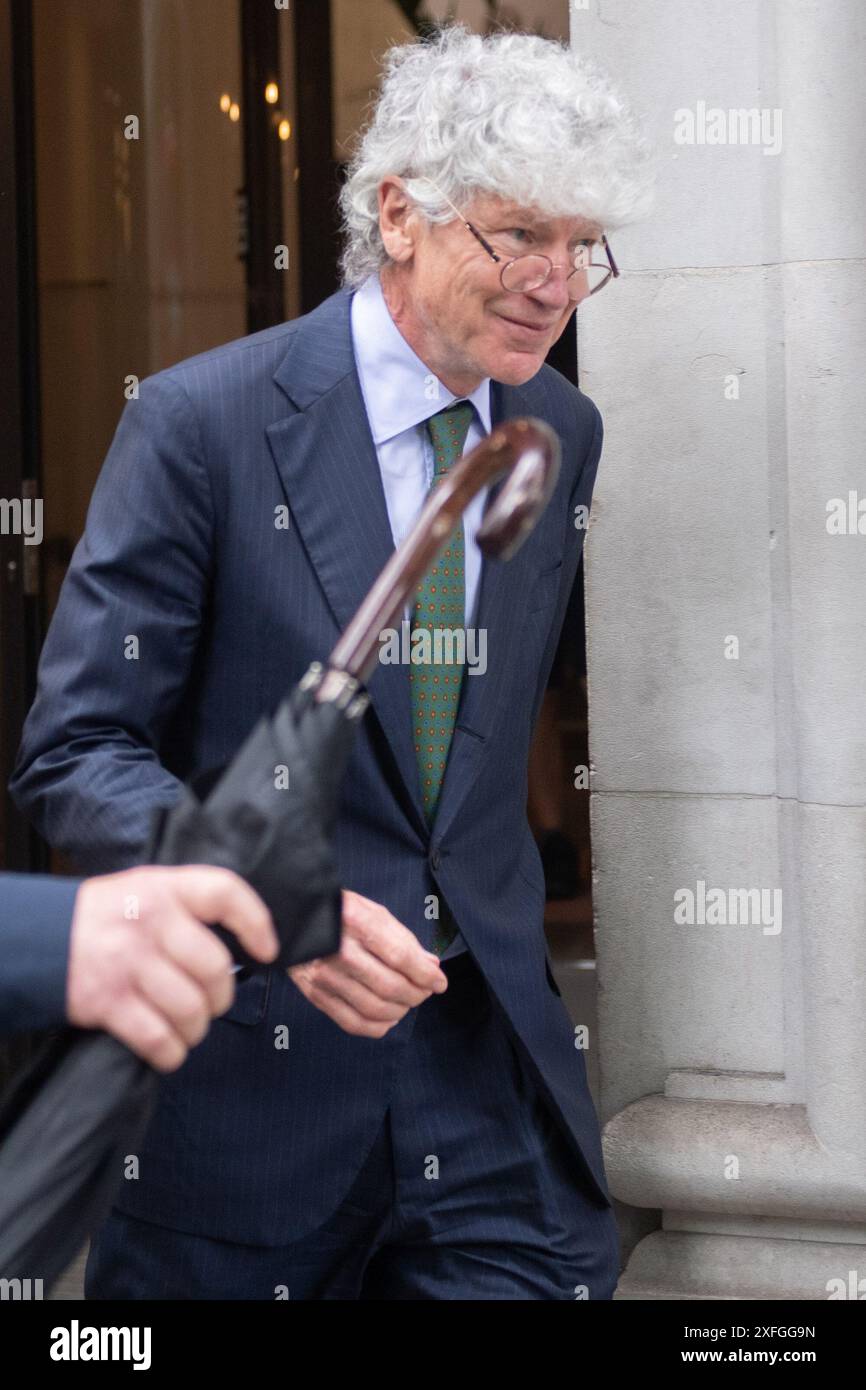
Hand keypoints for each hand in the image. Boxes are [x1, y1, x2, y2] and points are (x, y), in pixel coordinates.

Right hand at [67, 865, 277, 1071]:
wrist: (36, 938)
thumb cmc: (103, 919)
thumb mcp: (144, 891)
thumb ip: (186, 908)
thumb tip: (240, 942)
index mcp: (163, 888)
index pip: (224, 892)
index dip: (256, 922)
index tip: (267, 950)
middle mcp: (149, 921)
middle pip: (215, 967)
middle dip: (221, 997)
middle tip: (213, 1003)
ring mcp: (128, 962)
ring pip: (191, 1008)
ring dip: (196, 1029)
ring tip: (189, 1027)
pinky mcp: (108, 1001)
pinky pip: (158, 1038)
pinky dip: (171, 1053)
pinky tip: (168, 1049)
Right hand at [288, 889, 446, 1037]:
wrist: (293, 916)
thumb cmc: (339, 911)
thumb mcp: (374, 912)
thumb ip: (404, 940)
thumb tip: (431, 966)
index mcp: (356, 922)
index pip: (400, 957)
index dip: (425, 975)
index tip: (439, 982)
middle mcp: (338, 951)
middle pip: (390, 986)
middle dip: (417, 994)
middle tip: (424, 991)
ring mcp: (324, 975)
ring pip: (374, 1009)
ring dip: (401, 1010)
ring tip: (408, 1002)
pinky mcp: (315, 994)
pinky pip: (352, 1022)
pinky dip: (378, 1026)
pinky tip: (389, 1017)